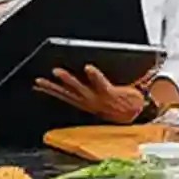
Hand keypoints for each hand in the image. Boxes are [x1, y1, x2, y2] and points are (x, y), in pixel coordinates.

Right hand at [33, 65, 149, 123]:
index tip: (36, 84)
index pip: (64, 95)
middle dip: (53, 87)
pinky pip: (101, 83)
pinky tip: (88, 67)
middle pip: (68, 93)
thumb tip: (81, 72)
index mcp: (87, 103)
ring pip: (80, 89)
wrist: (141, 111)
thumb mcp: (102, 100)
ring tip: (57, 71)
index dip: (50, 90)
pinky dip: (94, 76)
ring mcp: (100, 98)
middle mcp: (91, 102)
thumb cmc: (122, 104)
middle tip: (40, 79)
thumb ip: (91, 88)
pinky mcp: (112, 93)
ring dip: (68, 80)